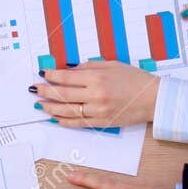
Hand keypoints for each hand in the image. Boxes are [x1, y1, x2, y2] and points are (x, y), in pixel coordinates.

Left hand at [34, 61, 156, 127]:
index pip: (66, 78)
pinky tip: (56, 118)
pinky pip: (78, 123)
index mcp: (97, 78)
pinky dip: (65, 121)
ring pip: (67, 111)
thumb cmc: (134, 79)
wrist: (152, 98)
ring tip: (40, 105)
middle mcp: (95, 95)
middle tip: (35, 89)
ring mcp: (97, 111)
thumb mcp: (111, 65)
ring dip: (51, 108)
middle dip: (46, 92)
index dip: (51, 76)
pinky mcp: (101, 122)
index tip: (43, 74)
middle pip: (63, 95)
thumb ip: (88, 67)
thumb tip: (69, 70)